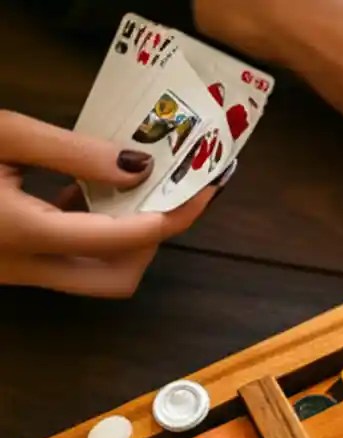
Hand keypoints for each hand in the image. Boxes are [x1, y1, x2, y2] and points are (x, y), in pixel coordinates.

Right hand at [0, 111, 215, 297]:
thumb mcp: (5, 135)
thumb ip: (73, 152)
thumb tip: (140, 167)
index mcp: (25, 234)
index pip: (125, 239)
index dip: (174, 214)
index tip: (205, 188)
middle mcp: (26, 267)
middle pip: (118, 278)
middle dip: (151, 239)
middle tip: (165, 196)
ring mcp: (18, 274)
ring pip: (95, 277)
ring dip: (123, 240)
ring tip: (129, 189)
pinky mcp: (13, 268)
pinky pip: (68, 264)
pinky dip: (92, 238)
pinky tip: (86, 196)